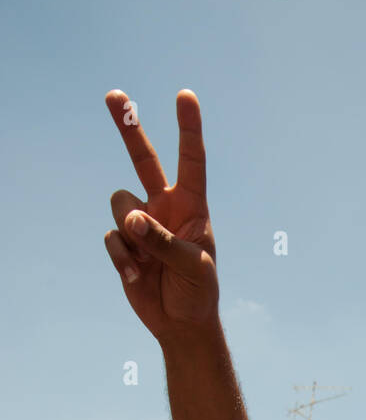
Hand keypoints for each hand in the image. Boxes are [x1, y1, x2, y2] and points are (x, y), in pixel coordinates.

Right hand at [104, 91, 218, 343]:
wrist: (181, 324)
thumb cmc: (198, 292)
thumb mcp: (192, 266)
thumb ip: (163, 240)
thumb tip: (131, 220)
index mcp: (191, 206)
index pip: (191, 161)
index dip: (188, 129)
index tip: (184, 96)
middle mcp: (164, 207)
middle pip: (143, 160)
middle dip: (128, 128)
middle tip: (113, 96)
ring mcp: (141, 224)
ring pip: (119, 204)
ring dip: (129, 230)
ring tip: (146, 260)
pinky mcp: (124, 244)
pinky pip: (112, 238)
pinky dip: (122, 258)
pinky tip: (137, 276)